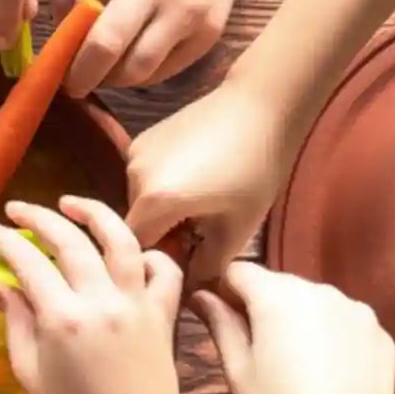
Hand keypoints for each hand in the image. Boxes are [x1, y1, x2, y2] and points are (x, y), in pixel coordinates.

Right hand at [0, 197, 184, 393]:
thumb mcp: (31, 373)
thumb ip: (16, 324)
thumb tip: (3, 284)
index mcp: (63, 319)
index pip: (28, 262)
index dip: (4, 240)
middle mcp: (101, 302)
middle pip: (69, 239)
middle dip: (38, 217)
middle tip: (18, 209)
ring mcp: (137, 303)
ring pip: (120, 239)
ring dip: (94, 213)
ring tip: (71, 204)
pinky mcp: (164, 312)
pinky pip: (163, 269)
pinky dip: (148, 254)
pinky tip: (127, 252)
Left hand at [55, 0, 272, 95]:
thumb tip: (61, 43)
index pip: (91, 32)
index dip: (70, 63)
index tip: (59, 73)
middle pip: (114, 57)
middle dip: (87, 79)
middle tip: (77, 83)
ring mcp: (191, 14)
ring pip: (141, 73)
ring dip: (116, 80)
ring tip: (106, 70)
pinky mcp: (211, 32)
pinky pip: (168, 70)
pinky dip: (145, 73)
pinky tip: (135, 58)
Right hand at [126, 81, 293, 283]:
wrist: (260, 104)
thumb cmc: (255, 168)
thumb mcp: (238, 227)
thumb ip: (208, 265)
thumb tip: (191, 288)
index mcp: (155, 202)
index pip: (138, 248)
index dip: (161, 258)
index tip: (189, 256)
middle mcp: (134, 177)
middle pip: (138, 223)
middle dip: (163, 233)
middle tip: (201, 230)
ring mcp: (135, 153)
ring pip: (140, 199)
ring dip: (162, 208)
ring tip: (201, 199)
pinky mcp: (142, 137)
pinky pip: (144, 175)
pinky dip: (162, 184)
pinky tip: (195, 174)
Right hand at [191, 263, 394, 393]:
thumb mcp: (239, 371)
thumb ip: (221, 325)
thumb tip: (202, 296)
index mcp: (278, 296)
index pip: (240, 270)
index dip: (226, 290)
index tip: (224, 317)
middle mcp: (319, 291)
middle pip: (280, 284)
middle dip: (265, 306)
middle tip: (260, 350)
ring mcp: (355, 309)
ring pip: (314, 302)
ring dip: (300, 319)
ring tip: (298, 364)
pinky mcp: (379, 330)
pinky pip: (344, 321)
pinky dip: (331, 335)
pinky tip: (328, 372)